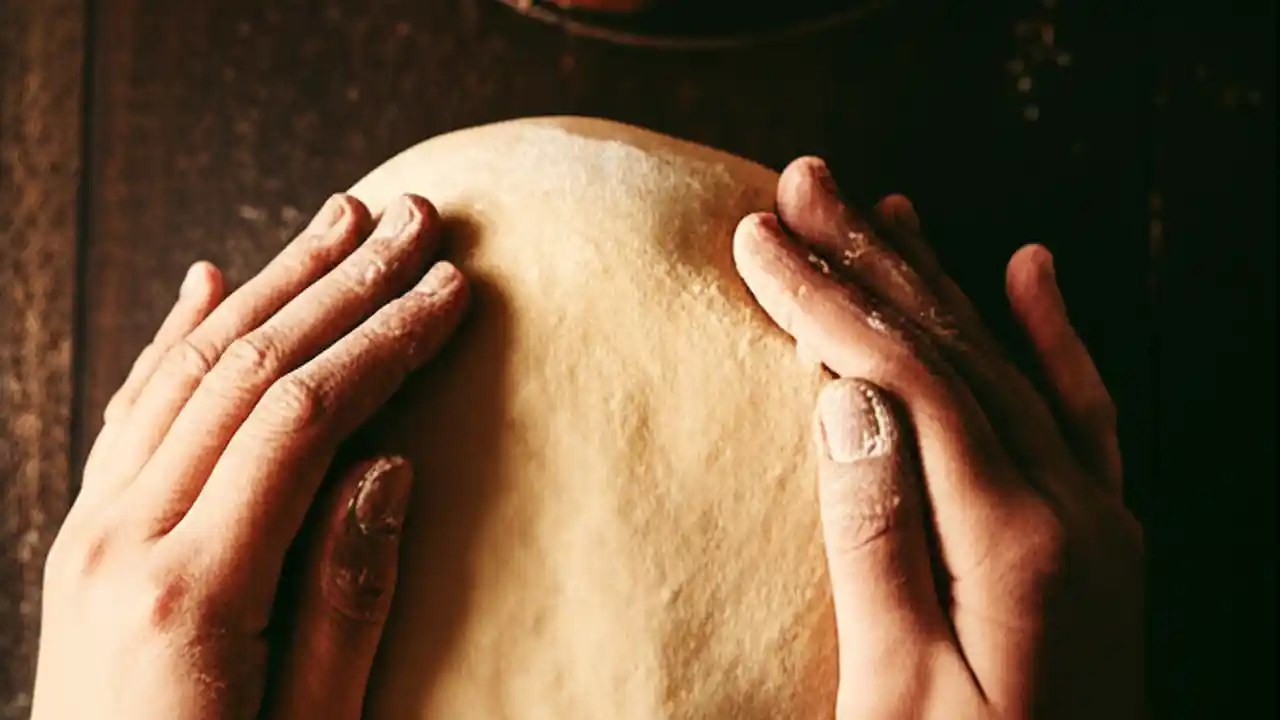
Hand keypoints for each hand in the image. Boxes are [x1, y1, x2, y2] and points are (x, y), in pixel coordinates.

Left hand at [33, 194, 468, 718]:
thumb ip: (346, 599)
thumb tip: (387, 464)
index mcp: (192, 591)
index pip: (302, 418)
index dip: (383, 342)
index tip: (449, 287)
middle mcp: (124, 540)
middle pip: (245, 370)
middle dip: (339, 284)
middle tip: (410, 217)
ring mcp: (92, 533)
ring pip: (188, 371)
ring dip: (272, 286)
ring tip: (336, 221)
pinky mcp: (86, 539)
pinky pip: (133, 410)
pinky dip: (175, 336)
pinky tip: (209, 280)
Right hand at [734, 159, 1142, 717]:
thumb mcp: (897, 690)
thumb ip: (877, 537)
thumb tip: (843, 396)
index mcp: (1017, 537)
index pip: (907, 376)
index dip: (826, 299)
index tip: (758, 239)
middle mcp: (1074, 506)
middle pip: (957, 345)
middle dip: (869, 258)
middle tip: (803, 183)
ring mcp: (1098, 517)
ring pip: (1008, 361)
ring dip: (939, 279)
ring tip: (882, 208)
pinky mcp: (1097, 537)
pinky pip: (1077, 410)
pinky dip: (1052, 335)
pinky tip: (1030, 271)